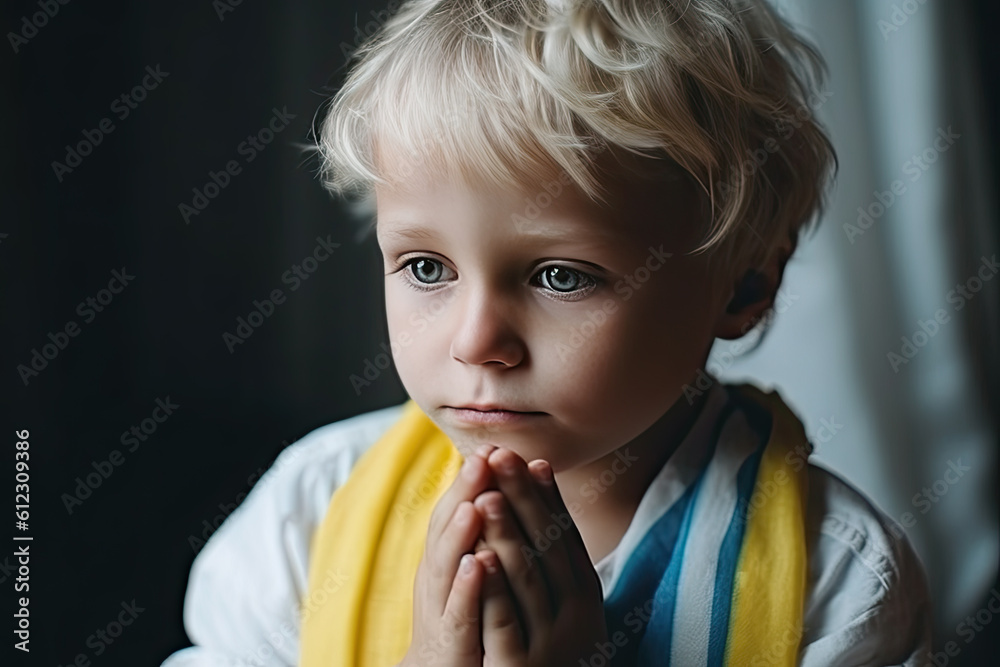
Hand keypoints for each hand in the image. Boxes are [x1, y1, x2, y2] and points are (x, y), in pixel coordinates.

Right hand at [399, 444, 498, 666]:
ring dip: (462, 533)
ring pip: (448, 566)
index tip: (494, 446)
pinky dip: (466, 589)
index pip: (457, 507)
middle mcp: (437, 575)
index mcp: (446, 555)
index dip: (473, 478)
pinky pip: (458, 614)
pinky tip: (478, 564)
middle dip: (466, 491)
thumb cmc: (462, 615)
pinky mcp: (449, 644)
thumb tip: (498, 476)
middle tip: (483, 458)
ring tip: (476, 503)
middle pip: (448, 527)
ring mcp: (439, 608)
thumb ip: (481, 527)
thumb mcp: (470, 565)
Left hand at [471, 448, 608, 666]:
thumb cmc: (546, 646)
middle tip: (500, 458)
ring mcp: (550, 641)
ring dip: (505, 534)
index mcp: (585, 593)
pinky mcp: (520, 666)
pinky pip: (504, 620)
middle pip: (545, 547)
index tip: (523, 456)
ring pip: (525, 579)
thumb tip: (540, 476)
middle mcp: (576, 614)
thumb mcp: (558, 598)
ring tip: (486, 497)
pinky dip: (491, 588)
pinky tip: (477, 558)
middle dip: (519, 500)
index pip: (562, 534)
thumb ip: (550, 550)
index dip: (541, 495)